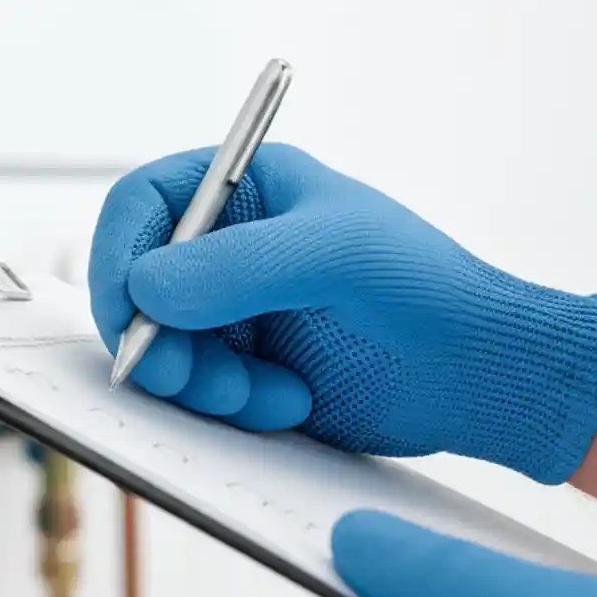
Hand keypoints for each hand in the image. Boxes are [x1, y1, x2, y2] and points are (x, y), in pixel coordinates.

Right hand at [88, 144, 596, 482]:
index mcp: (245, 190)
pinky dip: (228, 406)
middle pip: (137, 284)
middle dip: (154, 338)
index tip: (127, 312)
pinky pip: (196, 389)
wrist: (478, 373)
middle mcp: (228, 246)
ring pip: (161, 346)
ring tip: (266, 396)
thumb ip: (236, 266)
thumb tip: (145, 287)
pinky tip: (289, 402)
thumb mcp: (332, 257)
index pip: (142, 204)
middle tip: (180, 378)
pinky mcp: (246, 366)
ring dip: (196, 382)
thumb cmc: (422, 287)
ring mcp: (234, 309)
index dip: (118, 255)